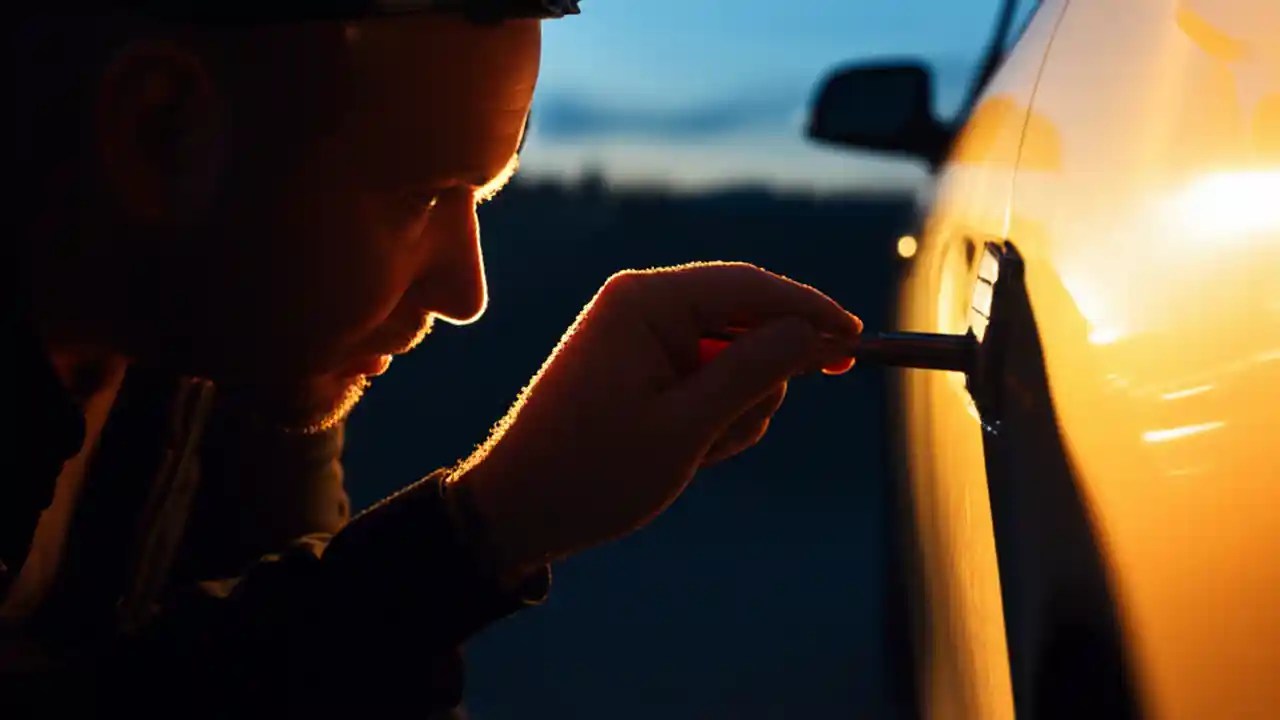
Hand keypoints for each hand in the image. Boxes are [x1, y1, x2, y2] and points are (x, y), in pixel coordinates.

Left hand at [452, 262, 861, 580]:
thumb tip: (814, 331)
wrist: (518, 510)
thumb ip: (756, 371)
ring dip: (732, 410)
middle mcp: (642, 304)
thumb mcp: (687, 426)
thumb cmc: (593, 471)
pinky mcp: (640, 365)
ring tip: (692, 454)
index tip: (858, 341)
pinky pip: (704, 380)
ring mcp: (639, 335)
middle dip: (755, 383)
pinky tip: (683, 453)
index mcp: (646, 301)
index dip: (811, 311)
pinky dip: (712, 417)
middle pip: (745, 322)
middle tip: (730, 432)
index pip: (751, 287)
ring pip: (731, 359)